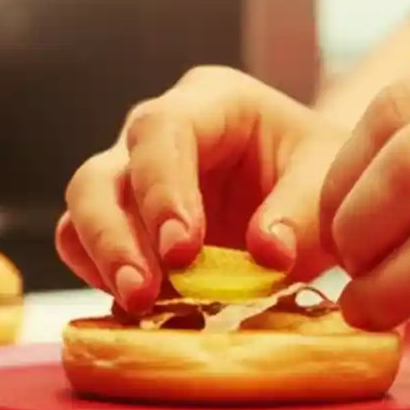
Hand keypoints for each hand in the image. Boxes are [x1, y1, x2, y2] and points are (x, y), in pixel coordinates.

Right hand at [56, 66, 346, 311]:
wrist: (308, 195)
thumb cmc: (315, 174)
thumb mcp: (328, 181)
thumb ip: (301, 212)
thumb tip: (267, 252)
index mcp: (209, 102)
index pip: (162, 131)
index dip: (162, 191)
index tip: (182, 251)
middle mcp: (153, 134)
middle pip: (100, 175)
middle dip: (115, 237)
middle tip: (144, 292)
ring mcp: (129, 177)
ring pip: (82, 210)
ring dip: (102, 261)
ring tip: (138, 306)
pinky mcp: (119, 222)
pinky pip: (82, 244)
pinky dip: (100, 276)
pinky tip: (138, 307)